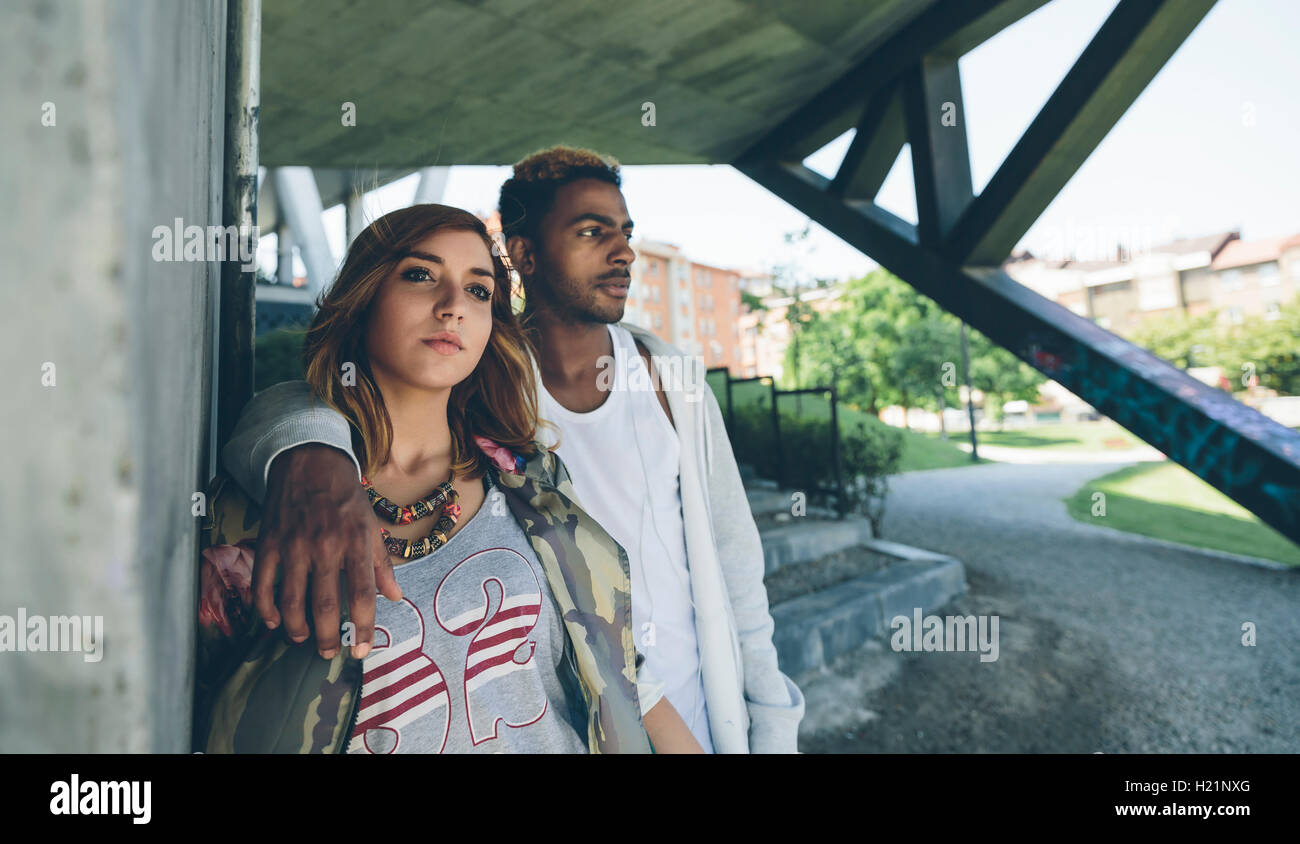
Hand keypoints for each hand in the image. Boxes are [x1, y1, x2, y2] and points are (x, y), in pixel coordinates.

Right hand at [253, 444, 400, 658]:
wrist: (309, 460)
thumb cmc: (345, 496)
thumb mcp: (371, 525)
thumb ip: (382, 564)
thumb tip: (394, 598)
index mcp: (356, 543)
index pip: (362, 595)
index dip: (362, 628)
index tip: (361, 651)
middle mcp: (326, 547)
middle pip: (325, 605)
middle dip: (327, 637)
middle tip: (328, 653)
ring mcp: (293, 545)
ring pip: (292, 600)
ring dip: (297, 628)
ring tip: (303, 640)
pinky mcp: (268, 542)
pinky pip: (263, 584)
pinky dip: (265, 608)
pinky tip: (273, 622)